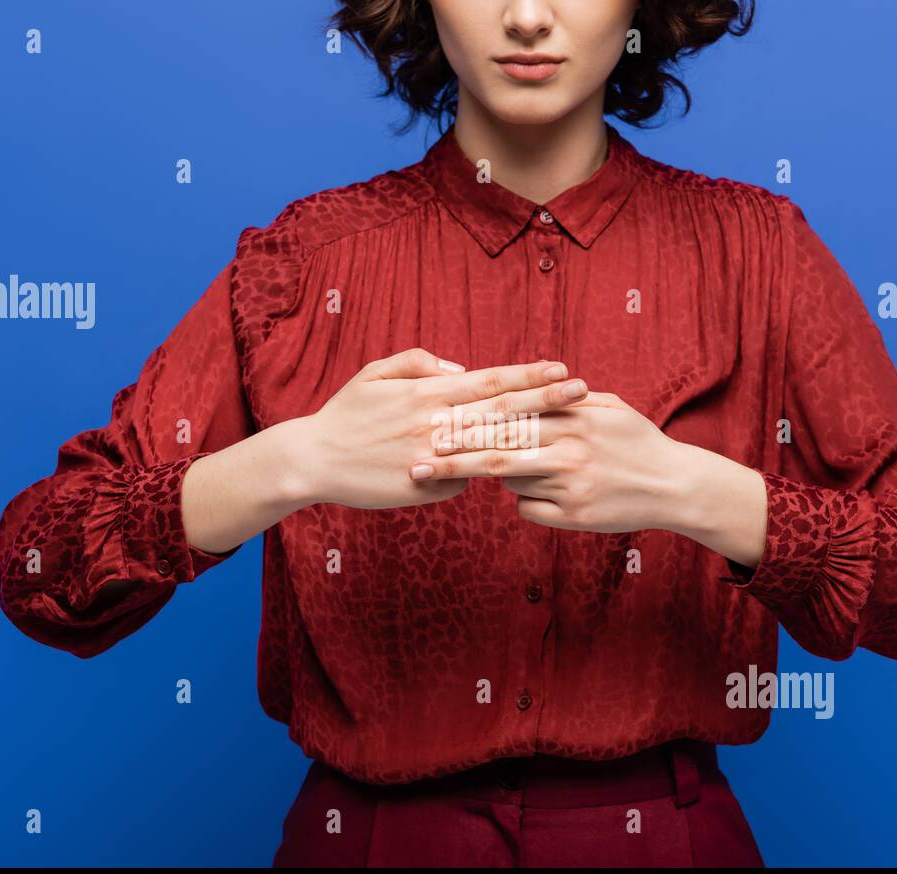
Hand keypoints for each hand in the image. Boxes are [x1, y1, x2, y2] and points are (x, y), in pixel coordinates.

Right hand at [291, 348, 588, 510]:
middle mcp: (435, 422)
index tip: (560, 366)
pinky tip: (494, 478)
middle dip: (546, 398)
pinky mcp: (425, 487)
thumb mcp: (374, 374)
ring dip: (532, 437)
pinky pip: (462, 481)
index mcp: (426, 392)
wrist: (312, 461)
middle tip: (583, 390)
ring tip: (569, 430)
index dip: (527, 374)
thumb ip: (418, 363)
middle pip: (501, 410)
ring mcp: (433, 456)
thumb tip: (459, 371)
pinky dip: (474, 475)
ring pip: (491, 447)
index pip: (489, 380)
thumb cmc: (346, 415)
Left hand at [406, 390, 689, 531]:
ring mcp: (570, 486)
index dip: (469, 421)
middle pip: (498, 453)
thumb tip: (527, 387)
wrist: (674, 486)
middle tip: (416, 462)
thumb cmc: (637, 442)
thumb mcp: (609, 408)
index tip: (433, 423)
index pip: (510, 416)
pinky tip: (547, 495)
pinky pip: (529, 509)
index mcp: (573, 417)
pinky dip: (525, 501)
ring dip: (496, 475)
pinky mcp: (573, 517)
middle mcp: (568, 450)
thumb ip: (567, 399)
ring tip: (479, 471)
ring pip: (511, 482)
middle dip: (454, 457)